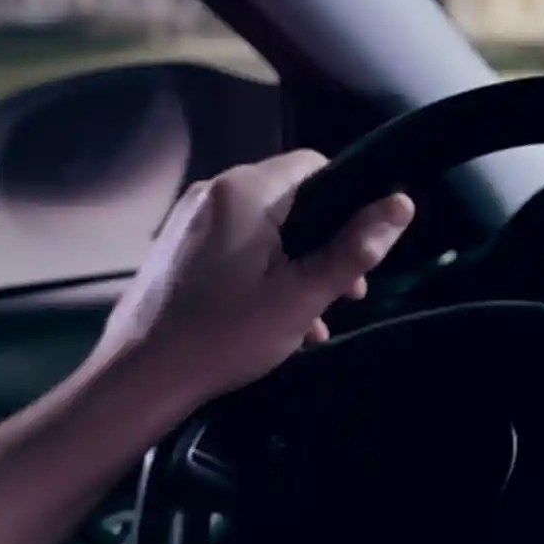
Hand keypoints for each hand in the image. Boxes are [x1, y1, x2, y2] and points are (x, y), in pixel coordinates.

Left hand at [93, 149, 414, 405]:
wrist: (141, 377)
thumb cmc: (227, 335)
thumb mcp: (304, 295)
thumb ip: (356, 247)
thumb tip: (403, 203)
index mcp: (247, 191)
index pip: (316, 166)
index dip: (349, 202)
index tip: (361, 250)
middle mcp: (216, 190)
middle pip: (293, 197)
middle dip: (325, 241)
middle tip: (346, 293)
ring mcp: (192, 216)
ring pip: (267, 224)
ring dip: (297, 261)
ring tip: (313, 314)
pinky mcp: (180, 243)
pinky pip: (238, 240)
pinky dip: (264, 267)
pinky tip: (277, 314)